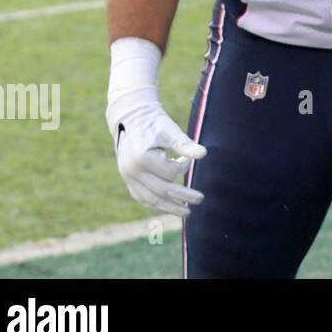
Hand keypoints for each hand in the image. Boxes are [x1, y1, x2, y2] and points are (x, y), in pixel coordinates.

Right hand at [106, 38, 205, 216]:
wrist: (130, 119)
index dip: (183, 167)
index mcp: (142, 158)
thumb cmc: (154, 123)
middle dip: (182, 197)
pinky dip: (156, 204)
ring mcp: (127, 178)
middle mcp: (131, 171)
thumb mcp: (169, 130)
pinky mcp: (127, 180)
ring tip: (187, 212)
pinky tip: (170, 208)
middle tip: (200, 200)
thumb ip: (184, 144)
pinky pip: (142, 198)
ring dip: (169, 208)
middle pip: (161, 190)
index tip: (188, 159)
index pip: (169, 172)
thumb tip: (203, 154)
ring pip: (150, 199)